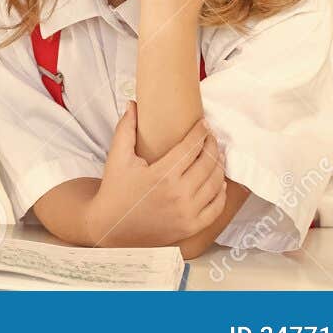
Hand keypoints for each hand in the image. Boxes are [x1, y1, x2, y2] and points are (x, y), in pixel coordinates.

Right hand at [85, 103, 226, 247]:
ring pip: (215, 183)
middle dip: (213, 145)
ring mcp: (187, 213)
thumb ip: (126, 128)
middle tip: (211, 136)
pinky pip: (216, 207)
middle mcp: (178, 195)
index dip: (201, 132)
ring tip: (216, 155)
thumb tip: (133, 104)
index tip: (204, 123)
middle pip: (208, 163)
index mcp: (162, 175)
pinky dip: (220, 192)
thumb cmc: (115, 190)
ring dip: (219, 166)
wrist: (112, 228)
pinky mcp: (190, 227)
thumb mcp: (117, 157)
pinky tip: (218, 182)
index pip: (191, 147)